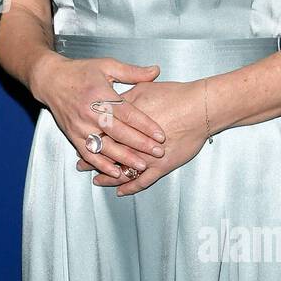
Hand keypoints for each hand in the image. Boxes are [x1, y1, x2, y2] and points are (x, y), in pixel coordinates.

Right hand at [31, 51, 168, 179]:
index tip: (160, 135)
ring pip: (105, 146)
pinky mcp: (73, 135)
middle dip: (140, 145)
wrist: (50, 80)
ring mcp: (81, 126)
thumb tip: (156, 72)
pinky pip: (89, 153)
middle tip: (158, 152)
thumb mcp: (107, 65)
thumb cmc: (79, 72)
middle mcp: (90, 113)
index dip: (145, 125)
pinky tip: (115, 172)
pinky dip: (102, 164)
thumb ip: (132, 72)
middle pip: (119, 132)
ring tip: (141, 166)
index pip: (128, 113)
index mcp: (101, 95)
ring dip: (124, 158)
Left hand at [75, 77, 209, 193]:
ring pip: (120, 171)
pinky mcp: (160, 167)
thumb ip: (124, 97)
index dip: (90, 139)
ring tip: (96, 181)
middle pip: (108, 155)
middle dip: (92, 161)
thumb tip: (110, 99)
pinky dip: (130, 187)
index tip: (82, 144)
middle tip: (80, 166)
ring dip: (107, 177)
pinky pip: (141, 181)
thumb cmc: (174, 96)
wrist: (200, 108)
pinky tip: (121, 191)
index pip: (102, 134)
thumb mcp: (142, 89)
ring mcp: (145, 157)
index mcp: (125, 122)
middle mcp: (132, 142)